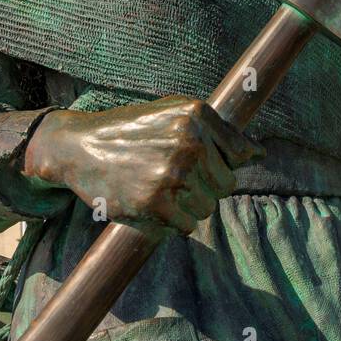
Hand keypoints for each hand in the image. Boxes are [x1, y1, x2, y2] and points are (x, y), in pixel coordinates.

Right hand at [23, 95, 263, 234]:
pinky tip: (151, 203)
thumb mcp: (176, 114)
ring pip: (207, 207)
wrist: (80, 146)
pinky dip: (171, 222)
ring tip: (158, 187)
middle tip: (170, 175)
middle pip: (225, 185)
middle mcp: (189, 140)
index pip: (239, 155)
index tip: (195, 162)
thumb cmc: (133, 130)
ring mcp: (172, 172)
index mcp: (197, 114)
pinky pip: (186, 226)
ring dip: (187, 206)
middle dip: (204, 186)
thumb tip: (260, 154)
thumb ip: (219, 132)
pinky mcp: (156, 203)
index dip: (218, 163)